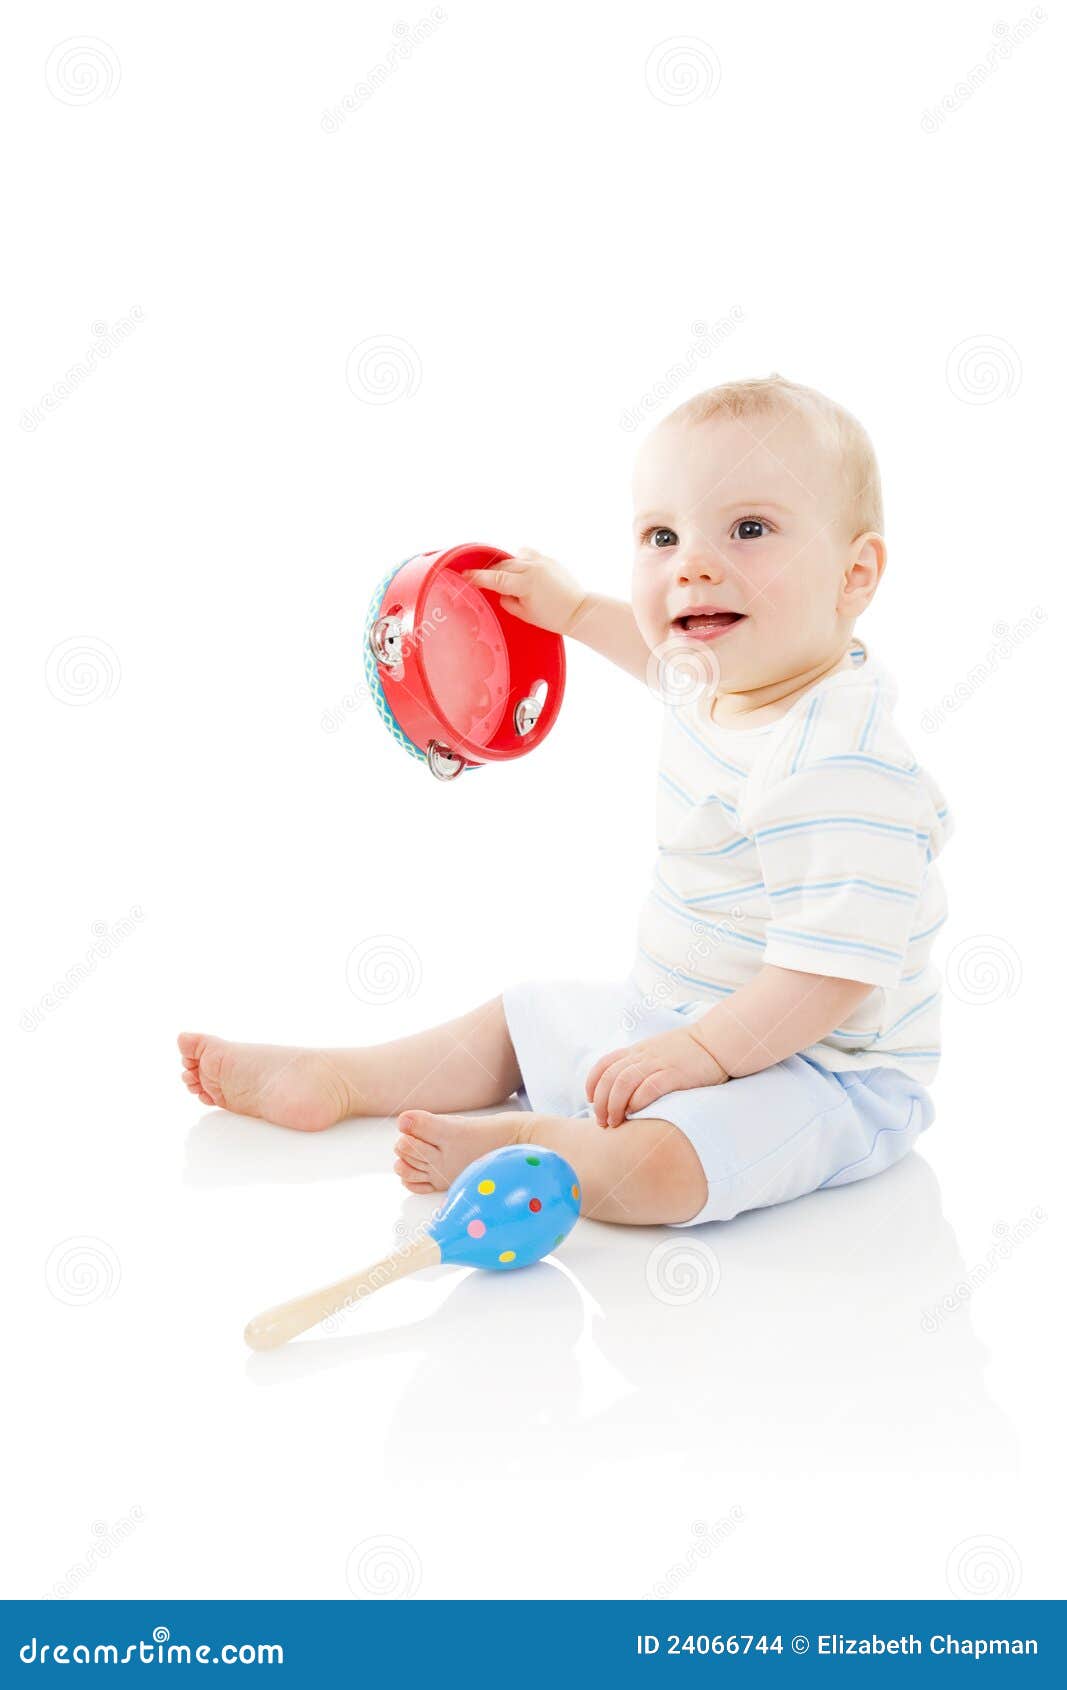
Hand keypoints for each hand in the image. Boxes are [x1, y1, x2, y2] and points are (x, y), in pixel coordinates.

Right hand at [460, 548, 587, 635]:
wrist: (578, 610)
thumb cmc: (553, 617)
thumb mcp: (524, 614)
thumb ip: (508, 601)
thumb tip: (501, 592)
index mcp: (525, 583)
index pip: (495, 579)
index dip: (477, 577)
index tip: (464, 575)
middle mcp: (532, 567)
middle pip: (502, 566)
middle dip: (491, 573)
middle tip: (482, 579)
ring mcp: (541, 561)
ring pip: (514, 558)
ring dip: (506, 566)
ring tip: (505, 578)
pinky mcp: (548, 559)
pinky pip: (527, 554)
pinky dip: (520, 560)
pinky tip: (520, 570)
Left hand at [584, 1027, 728, 1127]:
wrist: (716, 1042)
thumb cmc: (687, 1052)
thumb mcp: (656, 1052)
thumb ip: (639, 1065)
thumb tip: (622, 1089)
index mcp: (637, 1051)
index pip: (604, 1064)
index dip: (592, 1084)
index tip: (590, 1101)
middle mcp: (643, 1056)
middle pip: (610, 1078)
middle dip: (600, 1102)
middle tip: (602, 1122)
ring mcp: (658, 1064)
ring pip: (623, 1083)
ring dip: (614, 1105)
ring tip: (614, 1123)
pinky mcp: (675, 1074)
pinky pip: (649, 1087)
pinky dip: (637, 1101)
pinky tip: (634, 1113)